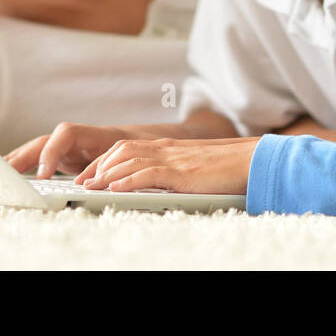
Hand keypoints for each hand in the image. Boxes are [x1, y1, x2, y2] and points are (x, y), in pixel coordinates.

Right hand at [4, 123, 146, 178]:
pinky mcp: (58, 158)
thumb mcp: (129, 152)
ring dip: (15, 162)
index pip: (65, 135)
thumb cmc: (134, 148)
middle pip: (42, 143)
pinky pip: (36, 159)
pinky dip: (20, 166)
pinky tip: (5, 176)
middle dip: (22, 157)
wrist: (136, 142)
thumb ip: (117, 161)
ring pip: (34, 150)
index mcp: (90, 134)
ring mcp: (62, 147)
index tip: (44, 174)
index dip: (52, 153)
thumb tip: (107, 176)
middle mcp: (72, 138)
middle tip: (3, 176)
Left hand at [78, 137, 259, 195]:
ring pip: (130, 160)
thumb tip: (161, 185)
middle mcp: (167, 149)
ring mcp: (174, 159)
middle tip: (82, 181)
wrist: (253, 160)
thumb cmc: (228, 167)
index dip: (105, 160)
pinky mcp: (182, 172)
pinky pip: (149, 174)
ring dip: (106, 173)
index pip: (127, 148)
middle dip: (98, 165)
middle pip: (121, 150)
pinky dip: (128, 180)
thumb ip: (176, 172)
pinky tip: (116, 188)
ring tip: (90, 186)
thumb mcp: (195, 168)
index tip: (90, 173)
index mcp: (168, 148)